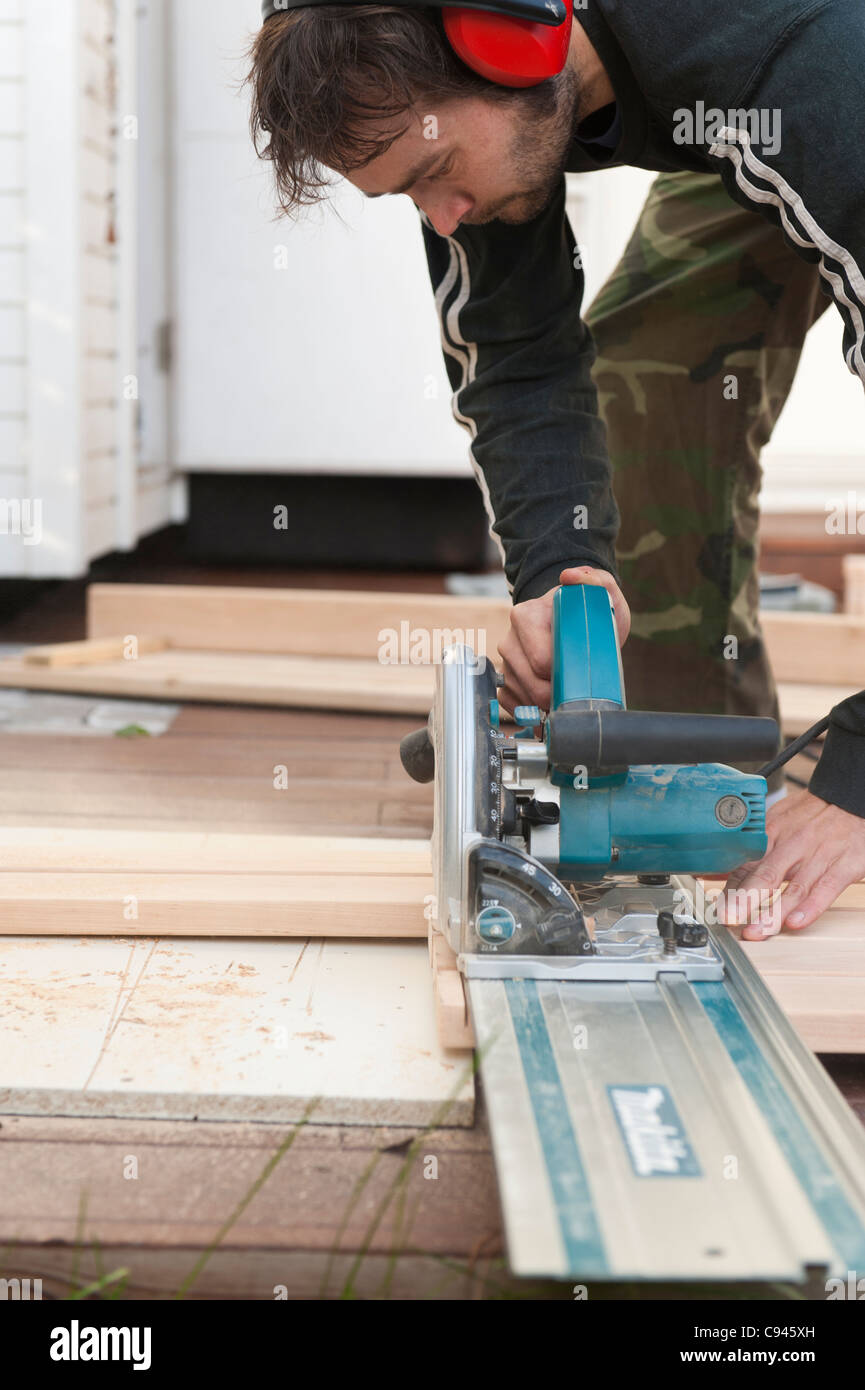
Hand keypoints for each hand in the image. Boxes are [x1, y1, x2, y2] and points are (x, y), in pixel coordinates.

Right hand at [497, 565, 630, 711]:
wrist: (573, 624)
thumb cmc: (588, 613)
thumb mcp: (602, 594)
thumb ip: (596, 580)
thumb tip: (571, 577)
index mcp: (525, 616)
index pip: (541, 661)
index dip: (566, 673)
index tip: (583, 668)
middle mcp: (509, 640)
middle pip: (532, 685)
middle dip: (560, 693)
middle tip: (580, 685)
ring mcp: (506, 663)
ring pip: (524, 699)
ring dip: (549, 704)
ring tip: (568, 691)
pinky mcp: (505, 681)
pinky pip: (514, 707)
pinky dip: (534, 711)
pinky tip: (551, 702)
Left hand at [716, 788, 864, 938]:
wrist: (851, 798)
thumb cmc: (814, 813)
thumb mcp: (778, 819)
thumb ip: (751, 849)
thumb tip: (717, 870)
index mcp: (774, 833)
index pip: (746, 865)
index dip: (729, 889)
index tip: (717, 907)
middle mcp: (794, 845)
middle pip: (766, 876)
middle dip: (744, 900)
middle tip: (728, 918)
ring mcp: (819, 856)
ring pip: (794, 888)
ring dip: (773, 913)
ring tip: (757, 931)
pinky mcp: (845, 865)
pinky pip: (826, 889)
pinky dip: (811, 907)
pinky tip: (796, 921)